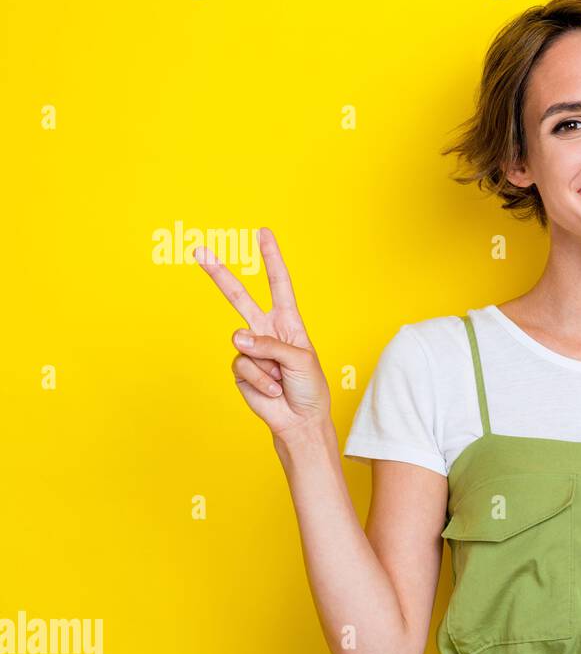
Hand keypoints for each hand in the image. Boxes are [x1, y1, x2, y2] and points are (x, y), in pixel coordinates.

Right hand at [194, 228, 330, 442]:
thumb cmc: (309, 387)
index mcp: (287, 322)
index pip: (279, 284)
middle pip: (239, 297)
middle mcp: (266, 331)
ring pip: (241, 342)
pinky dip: (260, 380)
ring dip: (266, 365)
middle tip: (199, 250)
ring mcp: (250, 349)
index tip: (264, 233)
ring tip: (281, 378)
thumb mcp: (301, 360)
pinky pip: (242, 365)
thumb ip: (271, 345)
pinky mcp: (240, 369)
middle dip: (219, 274)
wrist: (300, 419)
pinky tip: (272, 389)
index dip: (272, 259)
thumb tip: (237, 339)